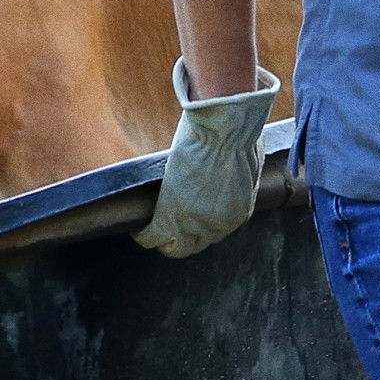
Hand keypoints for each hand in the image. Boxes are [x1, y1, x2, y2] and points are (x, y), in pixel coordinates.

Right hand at [136, 60, 281, 257]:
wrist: (224, 131)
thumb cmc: (236, 134)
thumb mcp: (243, 162)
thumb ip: (234, 175)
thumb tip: (225, 169)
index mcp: (238, 212)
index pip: (215, 231)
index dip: (198, 225)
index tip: (186, 215)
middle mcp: (219, 225)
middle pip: (195, 245)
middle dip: (181, 238)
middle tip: (166, 228)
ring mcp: (196, 224)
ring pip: (174, 248)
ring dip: (161, 240)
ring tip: (148, 230)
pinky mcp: (171, 217)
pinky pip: (152, 237)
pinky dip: (143, 235)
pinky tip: (136, 228)